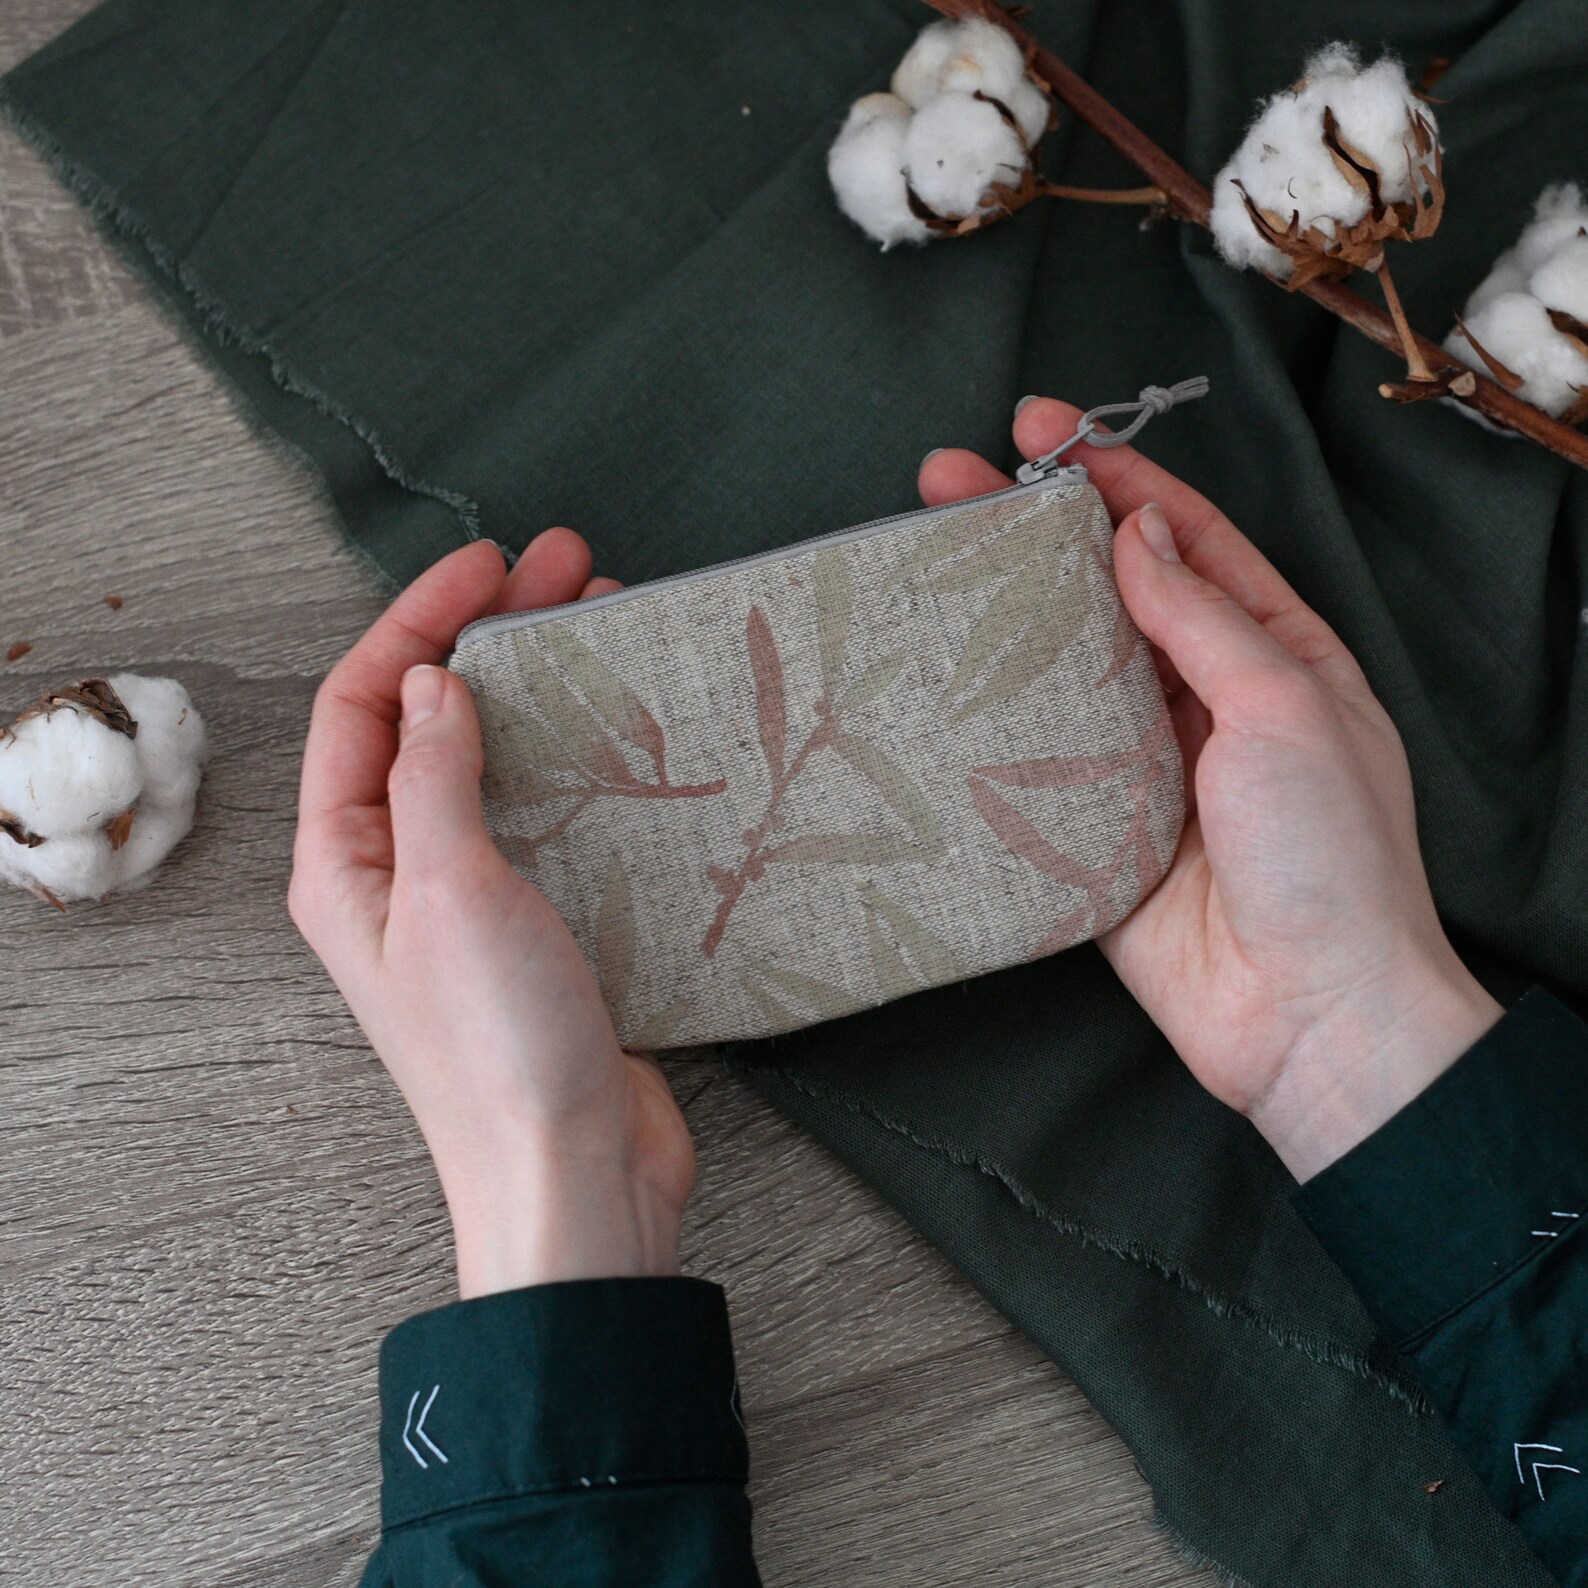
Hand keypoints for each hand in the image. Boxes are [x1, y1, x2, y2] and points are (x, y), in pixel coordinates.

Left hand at [290, 529, 694, 1296]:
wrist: (575, 1174)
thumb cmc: (499, 1051)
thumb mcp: (452, 893)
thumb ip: (435, 779)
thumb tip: (436, 683)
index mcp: (346, 863)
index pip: (364, 705)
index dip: (418, 622)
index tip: (491, 565)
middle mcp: (398, 872)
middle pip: (429, 720)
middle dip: (487, 638)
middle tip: (565, 572)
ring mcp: (471, 897)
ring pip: (494, 760)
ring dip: (540, 690)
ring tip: (603, 627)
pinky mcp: (540, 920)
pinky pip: (546, 810)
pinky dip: (580, 757)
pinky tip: (628, 730)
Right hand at [922, 401, 1500, 1180]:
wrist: (1306, 1016)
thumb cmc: (1330, 857)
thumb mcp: (1283, 707)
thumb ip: (1204, 617)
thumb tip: (1137, 533)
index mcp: (1273, 654)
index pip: (1184, 541)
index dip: (1114, 480)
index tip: (1041, 431)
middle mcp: (1204, 699)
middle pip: (1107, 594)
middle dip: (1032, 532)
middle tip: (949, 481)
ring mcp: (1142, 764)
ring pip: (1060, 669)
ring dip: (1000, 616)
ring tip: (926, 560)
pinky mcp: (1089, 831)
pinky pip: (1033, 761)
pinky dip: (988, 723)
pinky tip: (934, 681)